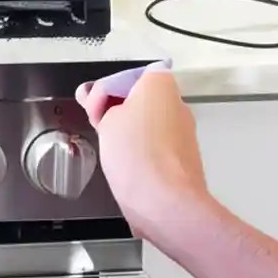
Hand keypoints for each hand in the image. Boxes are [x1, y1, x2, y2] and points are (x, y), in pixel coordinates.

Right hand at [76, 70, 210, 239]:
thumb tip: (99, 98)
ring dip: (127, 133)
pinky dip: (139, 152)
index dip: (106, 91)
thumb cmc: (138, 156)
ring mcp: (183, 132)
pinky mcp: (182, 157)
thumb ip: (101, 102)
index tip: (95, 107)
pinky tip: (125, 165)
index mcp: (160, 85)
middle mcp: (177, 104)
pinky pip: (155, 146)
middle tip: (98, 125)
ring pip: (148, 123)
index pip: (126, 76)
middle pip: (139, 99)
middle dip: (116, 111)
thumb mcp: (106, 119)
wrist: (164, 201)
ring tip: (110, 148)